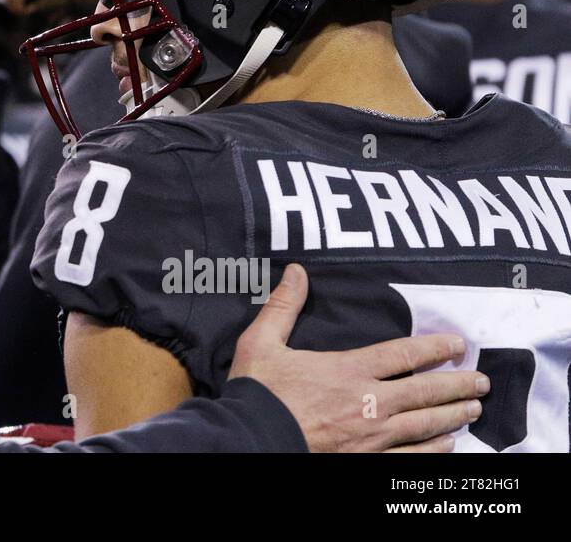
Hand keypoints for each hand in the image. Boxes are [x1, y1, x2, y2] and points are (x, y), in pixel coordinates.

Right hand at [229, 264, 486, 452]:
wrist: (250, 439)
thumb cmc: (257, 393)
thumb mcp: (262, 342)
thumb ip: (282, 307)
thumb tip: (296, 271)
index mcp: (347, 370)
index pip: (403, 354)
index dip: (435, 348)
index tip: (458, 345)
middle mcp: (369, 402)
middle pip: (425, 390)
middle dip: (457, 384)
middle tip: (482, 380)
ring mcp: (372, 436)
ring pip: (425, 424)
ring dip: (453, 415)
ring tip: (474, 409)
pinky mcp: (367, 461)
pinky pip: (411, 456)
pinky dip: (434, 450)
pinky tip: (448, 445)